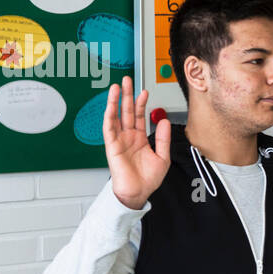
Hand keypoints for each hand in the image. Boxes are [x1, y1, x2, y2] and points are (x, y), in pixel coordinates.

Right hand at [105, 75, 169, 209]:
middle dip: (127, 95)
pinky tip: (110, 105)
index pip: (139, 116)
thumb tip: (163, 121)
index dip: (142, 103)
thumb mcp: (162, 156)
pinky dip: (109, 116)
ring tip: (116, 87)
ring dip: (115, 101)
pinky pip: (109, 128)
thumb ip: (163, 138)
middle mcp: (128, 137)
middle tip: (127, 80)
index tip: (145, 91)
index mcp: (140, 138)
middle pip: (127, 111)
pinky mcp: (112, 146)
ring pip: (116, 116)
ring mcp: (119, 140)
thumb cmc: (148, 179)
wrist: (138, 192)